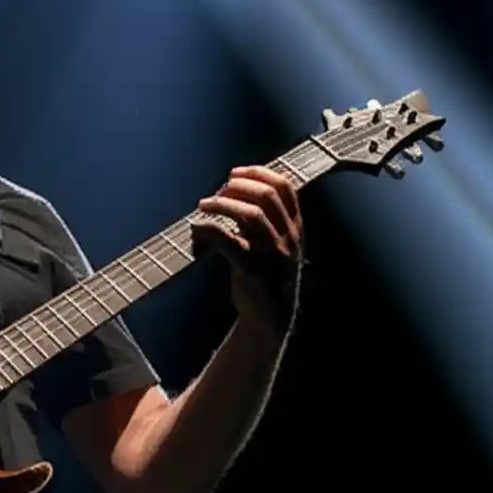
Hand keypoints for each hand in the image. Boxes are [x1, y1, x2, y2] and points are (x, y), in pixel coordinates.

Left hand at [194, 166, 303, 333]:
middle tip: (218, 191)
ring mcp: (273, 254)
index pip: (284, 187)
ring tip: (204, 205)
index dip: (258, 173)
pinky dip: (209, 229)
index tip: (234, 174)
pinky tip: (197, 228)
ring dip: (222, 204)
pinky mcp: (253, 270)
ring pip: (251, 215)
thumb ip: (263, 221)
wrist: (270, 319)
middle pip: (267, 196)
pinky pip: (229, 241)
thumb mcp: (275, 245)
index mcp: (295, 228)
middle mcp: (288, 238)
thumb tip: (231, 193)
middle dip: (238, 186)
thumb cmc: (266, 276)